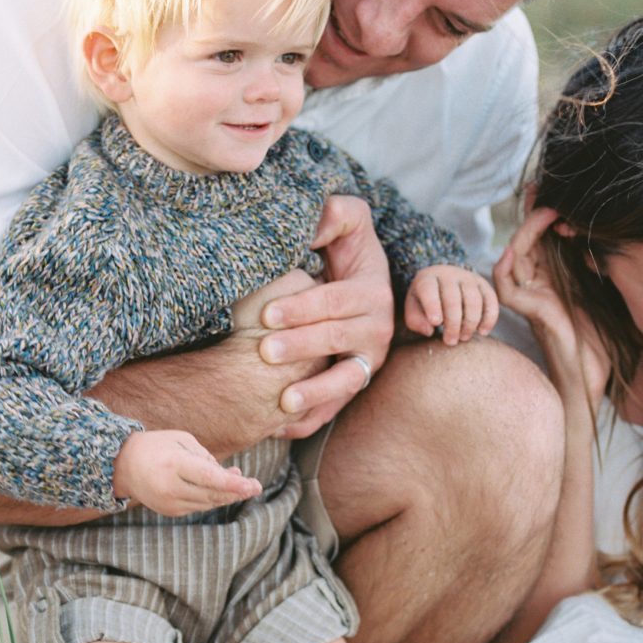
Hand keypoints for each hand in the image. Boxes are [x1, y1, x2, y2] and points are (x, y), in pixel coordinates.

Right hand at [112, 430, 262, 515]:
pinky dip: (212, 499)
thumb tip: (230, 476)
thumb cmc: (157, 446)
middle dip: (237, 491)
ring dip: (227, 495)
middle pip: (213, 494)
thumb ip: (206, 457)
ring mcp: (169, 503)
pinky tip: (221, 489)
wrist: (123, 466)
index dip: (233, 484)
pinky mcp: (170, 511)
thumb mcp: (181, 440)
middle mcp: (171, 487)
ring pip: (208, 503)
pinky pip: (199, 506)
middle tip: (256, 486)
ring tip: (243, 483)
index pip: (209, 478)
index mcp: (174, 464)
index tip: (253, 485)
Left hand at [250, 195, 395, 438]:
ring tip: (284, 402)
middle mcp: (377, 329)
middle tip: (265, 352)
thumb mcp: (348, 221)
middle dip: (301, 347)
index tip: (268, 313)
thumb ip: (335, 213)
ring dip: (316, 393)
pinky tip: (282, 428)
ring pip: (346, 381)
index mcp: (372, 291)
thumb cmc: (343, 248)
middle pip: (336, 339)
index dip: (302, 307)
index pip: (335, 301)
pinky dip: (312, 420)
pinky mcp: (354, 383)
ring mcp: (368, 361)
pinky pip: (337, 408)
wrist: (357, 282)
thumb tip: (314, 229)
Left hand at [405, 266, 498, 345]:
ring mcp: (468, 278)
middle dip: (453, 323)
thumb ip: (415, 320)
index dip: (432, 306)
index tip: (436, 323)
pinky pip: (490, 301)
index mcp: (427, 278)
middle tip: (450, 341)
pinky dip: (489, 318)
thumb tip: (429, 329)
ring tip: (463, 337)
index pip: (429, 289)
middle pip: (453, 299)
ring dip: (470, 323)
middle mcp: (449, 274)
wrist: (443, 283)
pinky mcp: (484, 285)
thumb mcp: (413, 309)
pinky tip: (482, 331)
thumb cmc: (425, 303)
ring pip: (473, 300)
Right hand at [493, 206, 610, 413]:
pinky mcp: (528, 311)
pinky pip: (505, 285)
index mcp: (556, 276)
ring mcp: (531, 296)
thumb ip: (604, 264)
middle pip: (528, 238)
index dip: (547, 211)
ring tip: (544, 212)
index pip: (545, 235)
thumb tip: (617, 231)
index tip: (561, 191)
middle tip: (545, 189)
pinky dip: (506, 266)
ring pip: (515, 254)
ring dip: (527, 231)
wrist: (595, 377)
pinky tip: (518, 248)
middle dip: (535, 211)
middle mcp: (539, 282)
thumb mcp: (609, 291)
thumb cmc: (602, 340)